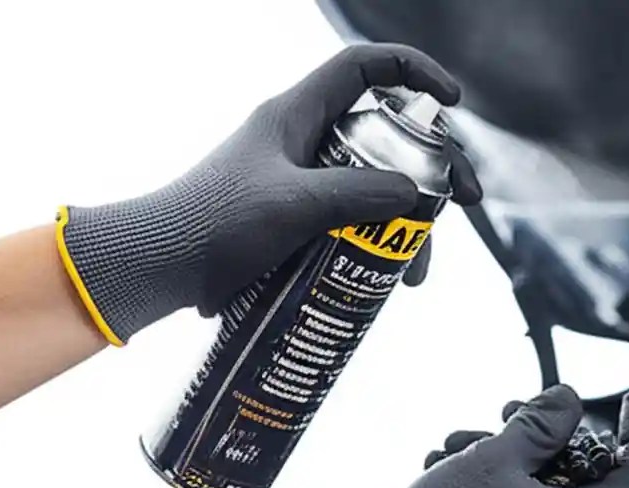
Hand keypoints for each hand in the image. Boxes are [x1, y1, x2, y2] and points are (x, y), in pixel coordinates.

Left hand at [57, 44, 481, 344]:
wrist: (162, 268)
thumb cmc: (213, 224)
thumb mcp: (292, 206)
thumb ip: (356, 194)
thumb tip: (413, 195)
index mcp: (297, 115)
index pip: (363, 68)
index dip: (413, 71)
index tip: (453, 101)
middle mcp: (304, 141)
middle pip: (387, 136)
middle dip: (433, 167)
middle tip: (466, 201)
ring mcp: (303, 181)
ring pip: (377, 186)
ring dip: (409, 222)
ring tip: (418, 271)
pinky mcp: (300, 219)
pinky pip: (356, 220)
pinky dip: (380, 243)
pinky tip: (392, 278)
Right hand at [294, 385, 628, 487]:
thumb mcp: (496, 457)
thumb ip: (541, 423)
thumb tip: (571, 400)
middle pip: (576, 473)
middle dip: (540, 433)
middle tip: (507, 408)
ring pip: (535, 486)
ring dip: (502, 452)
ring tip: (456, 441)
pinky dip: (486, 479)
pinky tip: (444, 464)